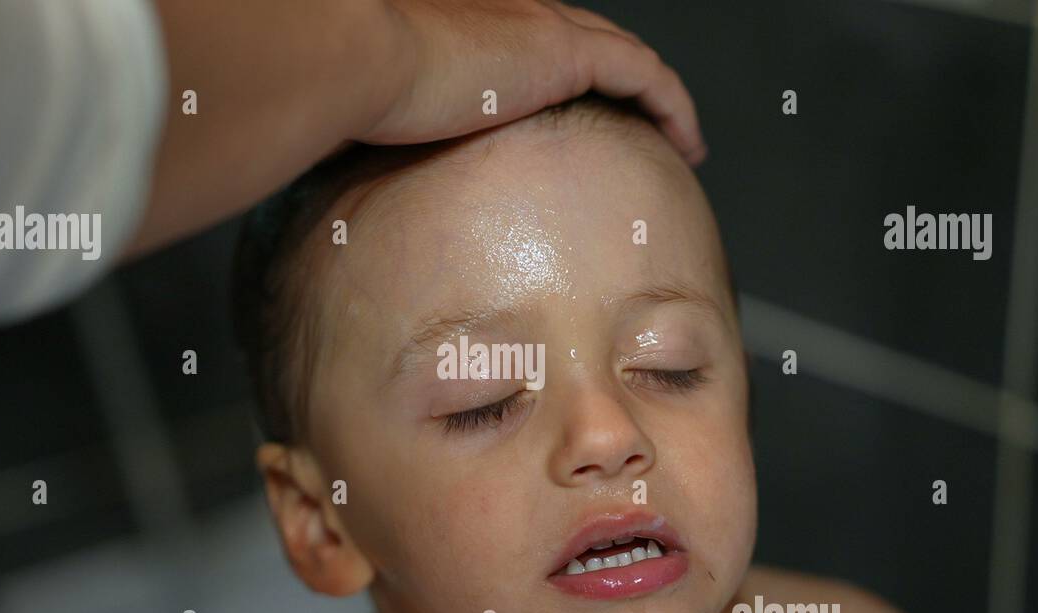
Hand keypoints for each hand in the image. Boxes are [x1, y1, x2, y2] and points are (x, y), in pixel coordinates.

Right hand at [359, 0, 706, 163]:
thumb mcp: (375, 113)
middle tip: (644, 122)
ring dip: (657, 97)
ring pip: (626, 58)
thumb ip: (390, 132)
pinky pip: (645, 76)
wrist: (356, 59)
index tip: (572, 111)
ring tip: (680, 137)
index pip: (533, 45)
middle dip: (621, 79)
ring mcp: (541, 28)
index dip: (564, 72)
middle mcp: (513, 16)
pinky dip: (672, 104)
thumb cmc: (348, 90)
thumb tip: (367, 172)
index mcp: (472, 27)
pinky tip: (689, 142)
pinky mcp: (566, 52)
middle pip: (589, 45)